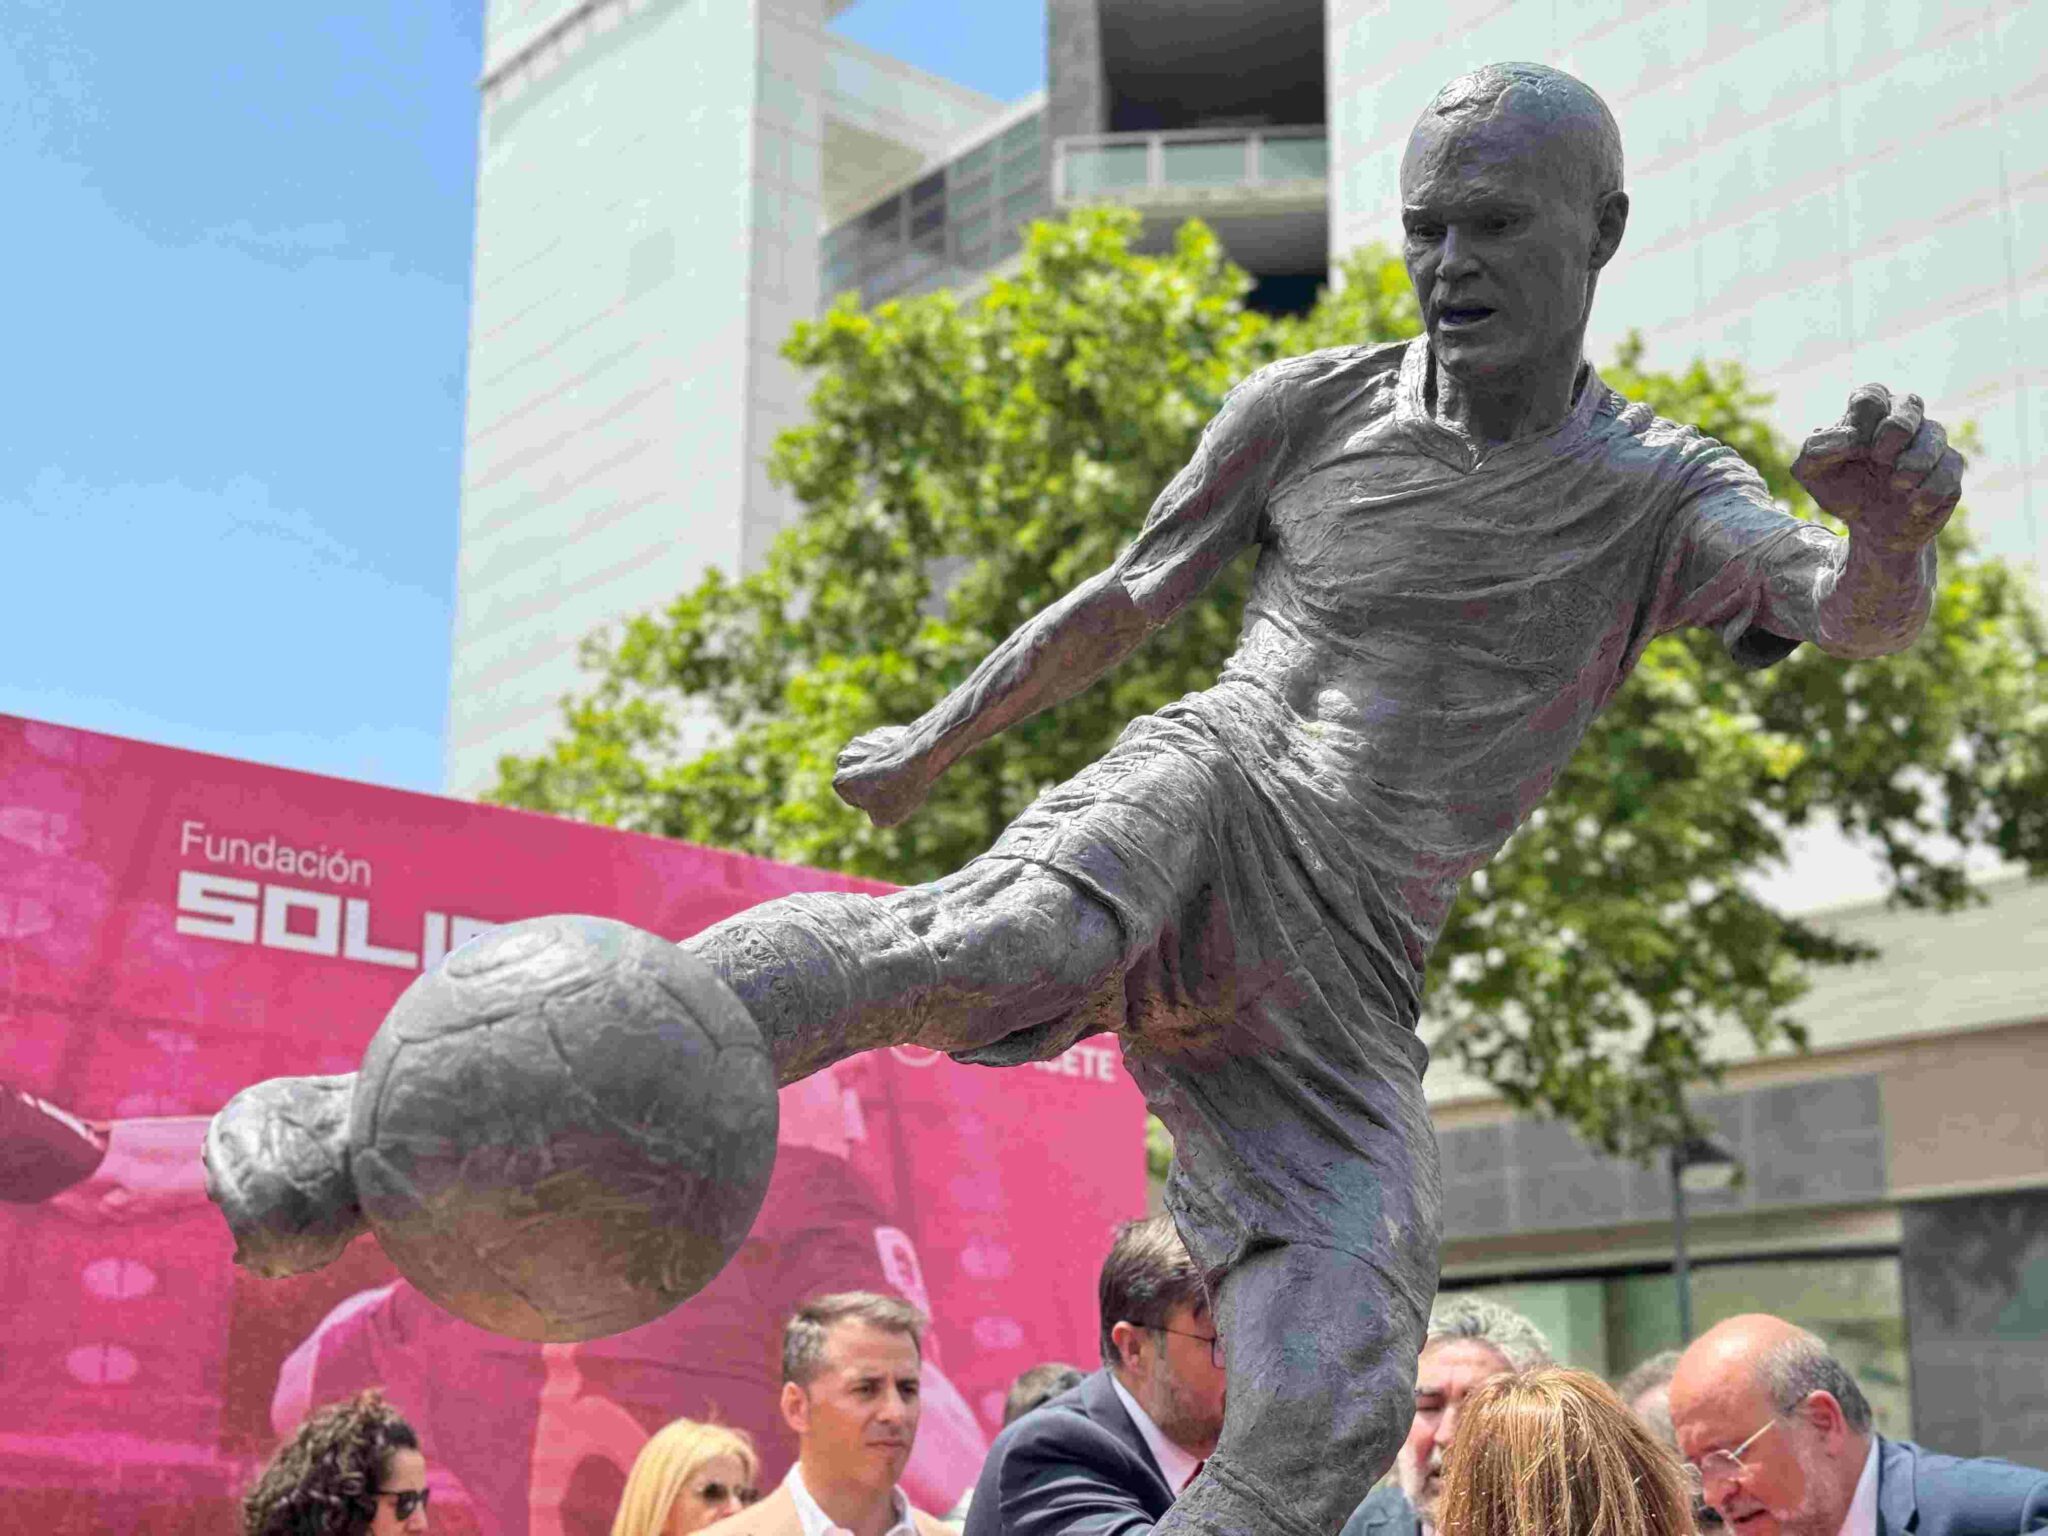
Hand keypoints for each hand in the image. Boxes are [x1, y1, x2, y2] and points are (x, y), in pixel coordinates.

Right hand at [832, 724, 932, 827]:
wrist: (920, 757)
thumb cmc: (900, 789)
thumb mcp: (884, 818)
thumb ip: (873, 816)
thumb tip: (879, 807)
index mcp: (840, 780)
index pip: (854, 799)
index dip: (873, 803)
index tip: (887, 798)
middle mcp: (845, 758)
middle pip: (860, 779)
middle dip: (874, 784)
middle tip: (895, 787)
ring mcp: (862, 741)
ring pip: (872, 763)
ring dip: (884, 769)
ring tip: (902, 774)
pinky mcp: (880, 732)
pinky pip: (885, 750)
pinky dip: (894, 756)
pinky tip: (907, 761)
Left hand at [1792, 384, 1964, 550]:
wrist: (1870, 528)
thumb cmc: (1842, 489)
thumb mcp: (1812, 474)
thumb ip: (1815, 450)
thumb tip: (1847, 437)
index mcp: (1869, 414)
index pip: (1872, 395)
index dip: (1863, 420)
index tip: (1853, 450)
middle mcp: (1904, 420)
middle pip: (1910, 402)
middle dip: (1895, 429)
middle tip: (1878, 459)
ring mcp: (1930, 443)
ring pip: (1936, 433)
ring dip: (1916, 460)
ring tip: (1896, 484)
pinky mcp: (1949, 469)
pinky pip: (1951, 468)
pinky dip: (1932, 488)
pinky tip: (1914, 505)